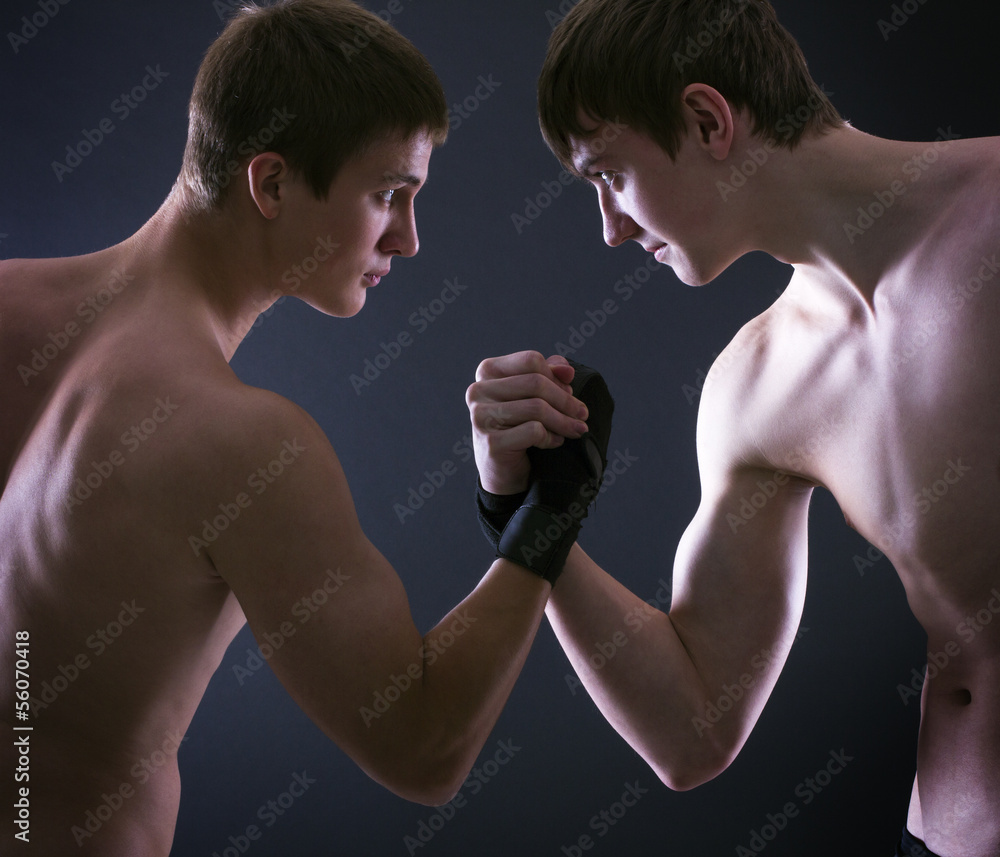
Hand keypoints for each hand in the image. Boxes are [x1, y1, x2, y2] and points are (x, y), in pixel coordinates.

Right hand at [466, 351, 589, 494]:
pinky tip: (554, 442)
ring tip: (577, 430)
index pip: (531, 361)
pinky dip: (551, 437)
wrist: (502, 472)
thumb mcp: (533, 395)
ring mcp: (481, 417)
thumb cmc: (518, 427)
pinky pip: (534, 431)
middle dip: (566, 400)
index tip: (571, 393)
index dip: (556, 377)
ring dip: (563, 421)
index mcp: (487, 371)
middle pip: (536, 383)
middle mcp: (478, 391)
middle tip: (583, 415)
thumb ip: (549, 374)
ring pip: (537, 407)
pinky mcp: (491, 442)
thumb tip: (568, 371)